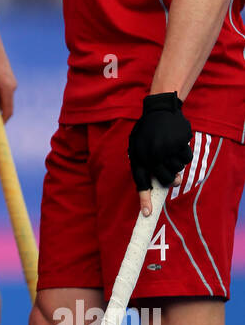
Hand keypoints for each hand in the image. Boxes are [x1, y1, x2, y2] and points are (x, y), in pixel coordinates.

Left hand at [128, 92, 191, 215]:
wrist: (159, 110)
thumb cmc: (147, 132)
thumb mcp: (137, 147)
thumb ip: (147, 166)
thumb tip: (165, 183)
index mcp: (139, 157)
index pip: (141, 182)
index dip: (144, 199)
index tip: (147, 214)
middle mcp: (152, 155)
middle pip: (165, 180)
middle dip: (168, 177)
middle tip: (167, 168)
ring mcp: (167, 149)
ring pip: (178, 170)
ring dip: (176, 164)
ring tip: (169, 150)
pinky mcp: (180, 143)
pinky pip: (186, 160)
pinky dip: (184, 155)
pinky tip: (177, 145)